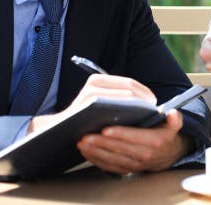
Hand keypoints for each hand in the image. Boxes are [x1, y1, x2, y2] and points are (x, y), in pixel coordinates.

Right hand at [28, 74, 156, 133]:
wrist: (56, 129)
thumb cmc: (84, 115)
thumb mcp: (99, 100)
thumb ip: (115, 96)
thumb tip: (146, 101)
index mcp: (98, 80)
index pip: (129, 83)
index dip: (144, 92)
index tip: (154, 102)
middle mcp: (93, 85)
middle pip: (127, 90)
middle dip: (143, 101)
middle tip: (153, 111)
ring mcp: (88, 98)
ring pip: (122, 101)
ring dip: (137, 109)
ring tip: (146, 117)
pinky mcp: (86, 113)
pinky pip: (111, 115)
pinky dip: (124, 119)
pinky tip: (131, 126)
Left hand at [76, 109, 190, 173]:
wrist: (168, 155)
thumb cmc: (166, 135)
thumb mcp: (174, 125)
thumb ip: (175, 119)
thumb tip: (173, 113)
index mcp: (154, 142)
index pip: (134, 137)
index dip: (120, 134)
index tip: (106, 129)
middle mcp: (143, 155)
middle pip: (119, 148)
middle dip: (101, 143)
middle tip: (86, 135)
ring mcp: (133, 164)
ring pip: (111, 158)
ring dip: (95, 151)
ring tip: (82, 142)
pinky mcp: (125, 169)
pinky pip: (109, 166)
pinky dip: (96, 160)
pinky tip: (86, 152)